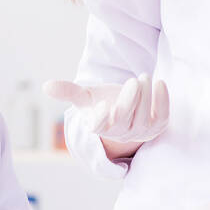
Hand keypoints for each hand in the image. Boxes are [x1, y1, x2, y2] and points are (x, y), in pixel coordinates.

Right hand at [44, 74, 169, 148]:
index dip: (101, 118)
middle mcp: (119, 132)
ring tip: (143, 77)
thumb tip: (46, 86)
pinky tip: (160, 83)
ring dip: (146, 96)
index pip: (99, 127)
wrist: (128, 112)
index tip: (103, 105)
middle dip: (130, 99)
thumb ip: (68, 91)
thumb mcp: (85, 97)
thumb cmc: (103, 103)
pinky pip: (162, 116)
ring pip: (144, 116)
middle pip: (124, 118)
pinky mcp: (157, 127)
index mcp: (99, 126)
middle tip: (134, 80)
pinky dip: (163, 101)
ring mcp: (140, 132)